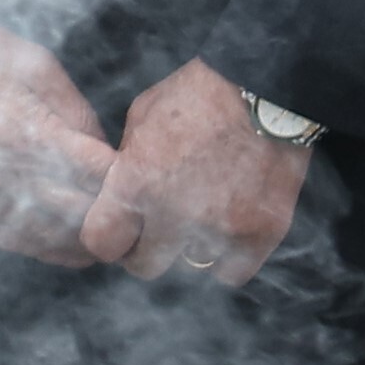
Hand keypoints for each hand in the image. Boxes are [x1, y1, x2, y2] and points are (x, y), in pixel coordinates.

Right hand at [0, 16, 118, 266]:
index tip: (149, 181)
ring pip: (46, 236)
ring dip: (83, 241)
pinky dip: (47, 248)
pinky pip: (12, 239)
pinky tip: (71, 246)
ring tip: (114, 238)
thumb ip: (77, 117)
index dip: (126, 181)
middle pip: (74, 213)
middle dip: (112, 217)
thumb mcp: (41, 69)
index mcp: (22, 128)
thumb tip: (105, 158)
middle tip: (141, 217)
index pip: (92, 173)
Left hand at [79, 60, 309, 284]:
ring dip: (186, 252)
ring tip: (194, 225)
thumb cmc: (194, 96)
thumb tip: (117, 198)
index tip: (119, 230)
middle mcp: (174, 214)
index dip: (108, 239)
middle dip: (145, 249)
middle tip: (158, 229)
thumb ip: (126, 166)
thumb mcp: (140, 120)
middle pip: (144, 266)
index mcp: (135, 184)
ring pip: (187, 271)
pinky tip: (224, 233)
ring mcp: (221, 228)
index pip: (101, 244)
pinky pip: (231, 273)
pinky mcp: (261, 234)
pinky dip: (226, 259)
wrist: (262, 90)